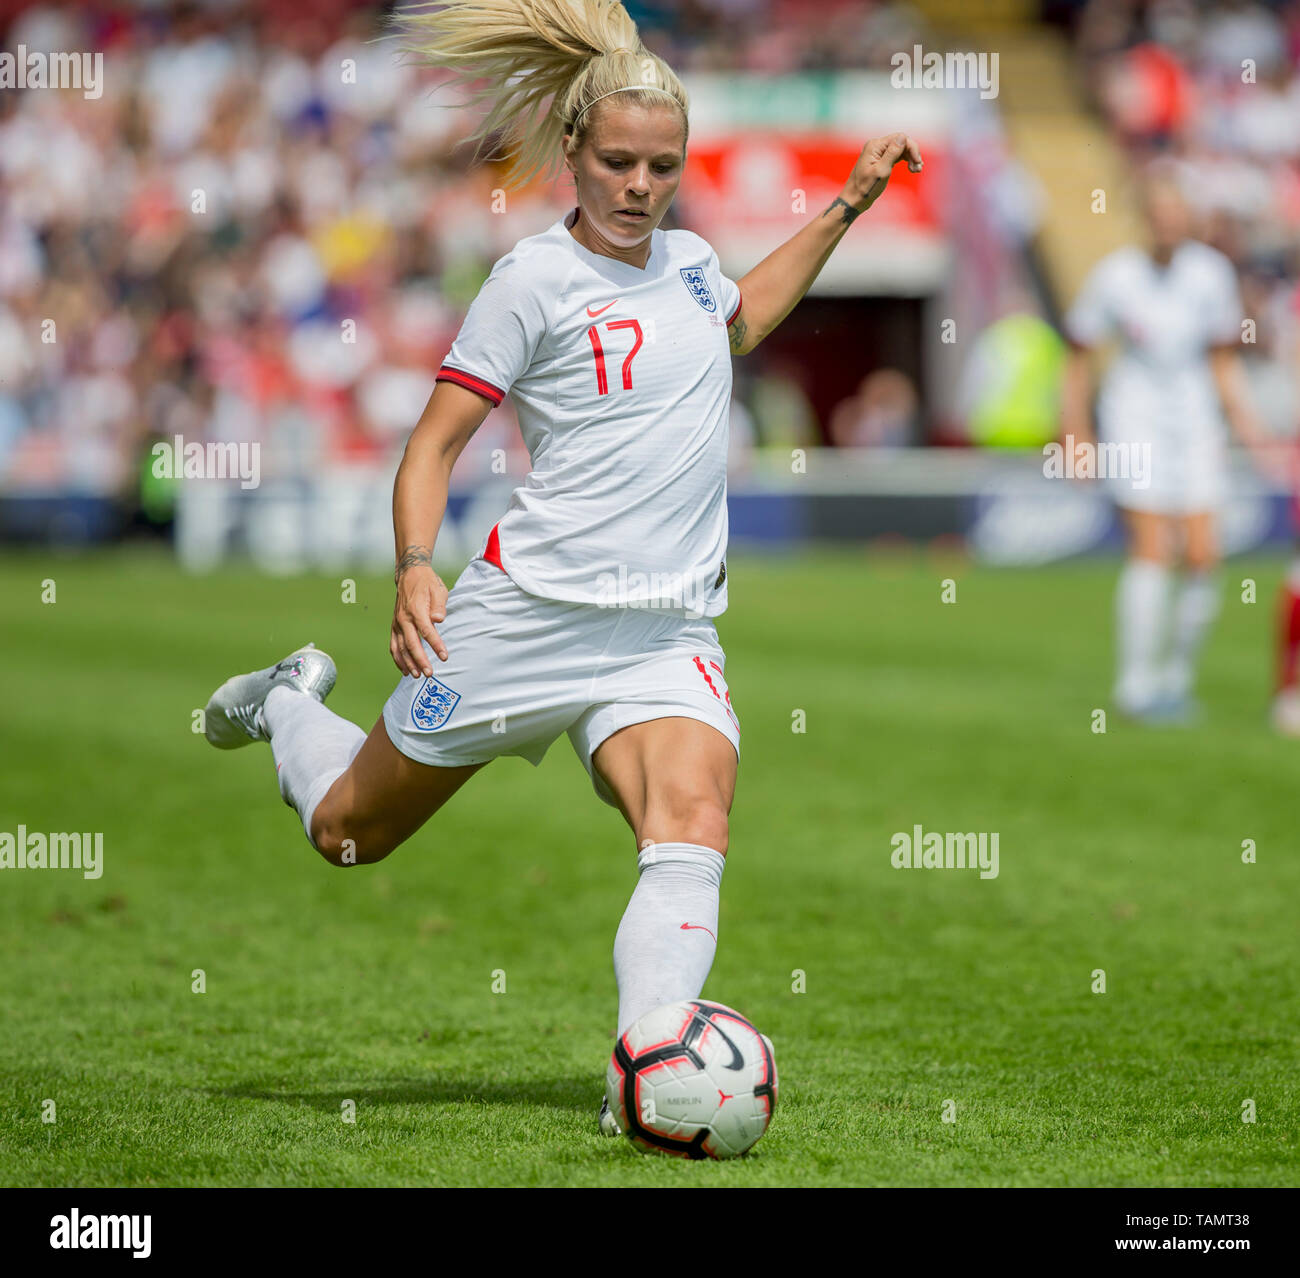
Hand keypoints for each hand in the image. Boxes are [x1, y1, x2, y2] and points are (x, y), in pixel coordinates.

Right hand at [391, 562, 448, 676]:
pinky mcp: (395, 626)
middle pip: (411, 643)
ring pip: (400, 647)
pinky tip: (405, 670)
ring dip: (408, 663)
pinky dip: (398, 659)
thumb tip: (439, 619)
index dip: (435, 645)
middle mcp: (404, 619)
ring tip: (416, 676)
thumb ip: (439, 606)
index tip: (444, 656)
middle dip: (420, 660)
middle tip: (429, 674)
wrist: (409, 575)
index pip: (427, 631)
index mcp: (416, 610)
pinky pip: (394, 645)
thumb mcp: (438, 590)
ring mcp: (397, 623)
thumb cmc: (428, 584)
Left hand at [844, 133, 922, 212]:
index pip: (900, 138)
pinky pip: (896, 156)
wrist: (854, 200)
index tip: (918, 162)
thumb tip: (903, 137)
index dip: (912, 148)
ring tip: (916, 170)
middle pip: (901, 142)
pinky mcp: (880, 160)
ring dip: (910, 158)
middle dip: (912, 154)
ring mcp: (878, 153)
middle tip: (918, 169)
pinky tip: (912, 168)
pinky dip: (905, 161)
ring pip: (900, 149)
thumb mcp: (881, 171)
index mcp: (875, 146)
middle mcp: (876, 146)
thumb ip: (892, 153)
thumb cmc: (866, 188)